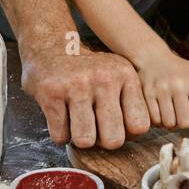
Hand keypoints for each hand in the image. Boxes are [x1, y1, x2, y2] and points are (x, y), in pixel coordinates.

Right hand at [20, 47, 151, 149]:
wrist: (50, 47)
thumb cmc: (87, 71)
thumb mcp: (116, 74)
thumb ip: (130, 101)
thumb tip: (134, 137)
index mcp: (125, 74)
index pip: (139, 125)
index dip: (127, 133)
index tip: (116, 125)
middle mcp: (104, 78)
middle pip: (113, 139)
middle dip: (102, 141)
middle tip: (94, 128)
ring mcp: (77, 85)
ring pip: (85, 140)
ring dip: (79, 138)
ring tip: (77, 122)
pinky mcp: (52, 93)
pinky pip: (60, 136)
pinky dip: (60, 134)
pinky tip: (62, 117)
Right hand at [134, 50, 188, 129]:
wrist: (154, 57)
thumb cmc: (180, 69)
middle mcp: (178, 86)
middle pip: (184, 123)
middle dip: (183, 122)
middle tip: (181, 114)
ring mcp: (161, 90)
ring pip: (169, 123)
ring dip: (170, 122)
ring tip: (171, 113)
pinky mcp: (147, 93)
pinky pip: (154, 119)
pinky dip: (158, 120)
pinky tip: (160, 111)